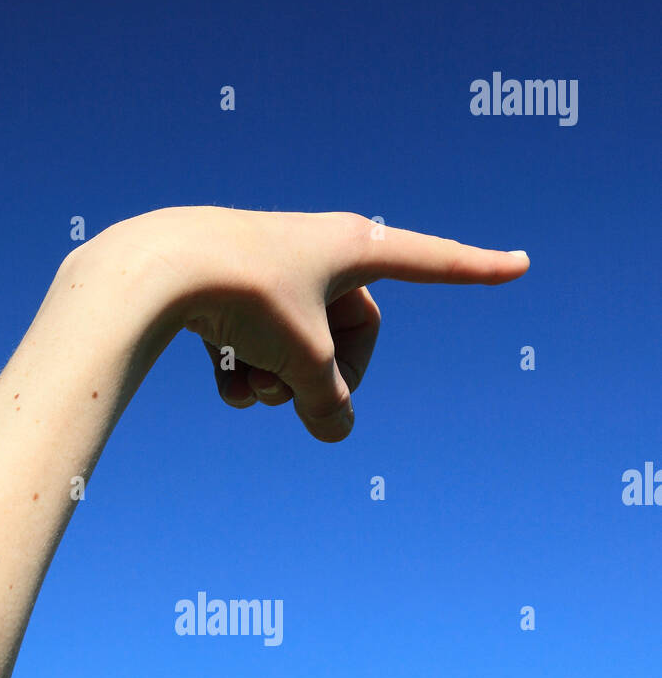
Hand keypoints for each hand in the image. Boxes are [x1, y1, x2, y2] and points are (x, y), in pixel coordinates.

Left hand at [140, 206, 528, 442]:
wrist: (156, 271)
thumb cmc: (245, 297)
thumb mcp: (303, 359)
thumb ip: (329, 402)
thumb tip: (336, 430)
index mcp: (354, 247)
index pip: (433, 263)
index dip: (476, 271)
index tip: (521, 265)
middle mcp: (318, 254)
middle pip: (353, 335)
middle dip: (327, 376)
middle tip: (301, 395)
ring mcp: (272, 275)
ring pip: (299, 348)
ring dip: (281, 380)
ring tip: (250, 382)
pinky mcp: (230, 295)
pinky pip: (260, 348)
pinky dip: (247, 372)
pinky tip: (223, 378)